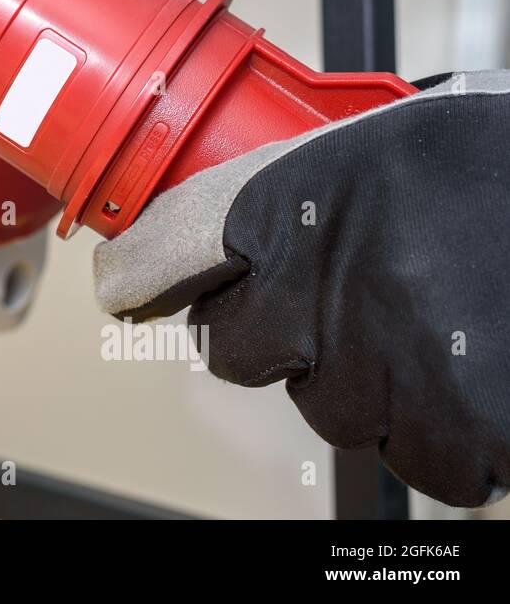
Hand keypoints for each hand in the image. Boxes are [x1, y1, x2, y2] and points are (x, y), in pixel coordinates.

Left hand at [93, 72, 509, 507]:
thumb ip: (300, 188)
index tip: (131, 288)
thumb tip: (224, 239)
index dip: (140, 275)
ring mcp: (386, 362)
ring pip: (332, 409)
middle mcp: (320, 281)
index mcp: (293, 197)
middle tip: (347, 300)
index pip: (160, 253)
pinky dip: (453, 428)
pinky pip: (423, 458)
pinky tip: (485, 370)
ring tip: (444, 325)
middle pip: (236, 347)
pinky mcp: (461, 425)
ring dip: (376, 384)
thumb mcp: (391, 145)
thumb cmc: (505, 167)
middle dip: (280, 334)